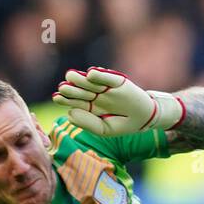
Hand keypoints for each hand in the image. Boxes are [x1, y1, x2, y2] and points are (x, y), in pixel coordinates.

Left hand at [53, 67, 184, 135]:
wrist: (146, 117)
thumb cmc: (124, 124)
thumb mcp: (105, 129)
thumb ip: (88, 123)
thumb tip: (69, 114)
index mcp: (91, 107)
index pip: (76, 103)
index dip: (66, 100)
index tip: (56, 98)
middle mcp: (97, 95)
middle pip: (81, 91)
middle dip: (72, 89)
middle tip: (61, 87)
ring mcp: (107, 88)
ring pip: (92, 83)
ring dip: (81, 79)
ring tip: (70, 76)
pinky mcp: (119, 82)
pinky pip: (108, 78)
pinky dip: (101, 75)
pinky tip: (91, 74)